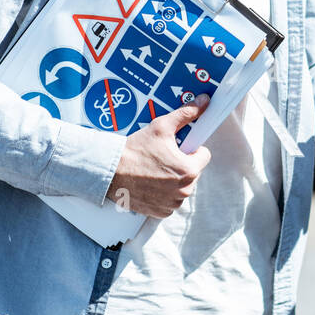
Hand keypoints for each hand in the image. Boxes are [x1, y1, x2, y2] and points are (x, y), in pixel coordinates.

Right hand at [106, 93, 212, 217]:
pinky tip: (150, 183)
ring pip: (182, 186)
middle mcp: (184, 191)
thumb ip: (186, 114)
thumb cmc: (135, 149)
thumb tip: (204, 102)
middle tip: (162, 158)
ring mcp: (172, 204)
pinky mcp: (160, 212)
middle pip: (193, 171)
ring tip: (154, 170)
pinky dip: (163, 193)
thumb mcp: (161, 127)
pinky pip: (170, 200)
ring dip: (173, 179)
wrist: (109, 171)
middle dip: (181, 164)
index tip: (177, 148)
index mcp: (189, 171)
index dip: (191, 149)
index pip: (204, 156)